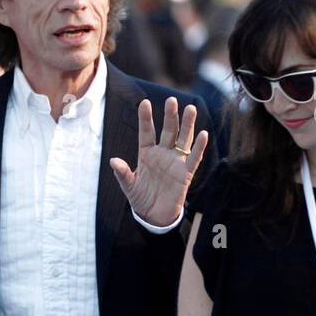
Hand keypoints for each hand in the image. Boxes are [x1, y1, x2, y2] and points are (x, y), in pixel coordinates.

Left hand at [109, 96, 209, 227]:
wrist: (155, 215)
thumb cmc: (140, 198)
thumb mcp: (129, 186)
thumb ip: (122, 173)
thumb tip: (113, 161)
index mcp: (146, 153)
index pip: (146, 132)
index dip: (146, 118)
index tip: (144, 103)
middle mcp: (162, 153)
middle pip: (168, 131)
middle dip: (170, 116)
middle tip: (172, 99)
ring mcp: (175, 162)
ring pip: (183, 139)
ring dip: (187, 125)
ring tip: (190, 109)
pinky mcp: (186, 173)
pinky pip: (194, 158)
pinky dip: (199, 147)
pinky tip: (202, 133)